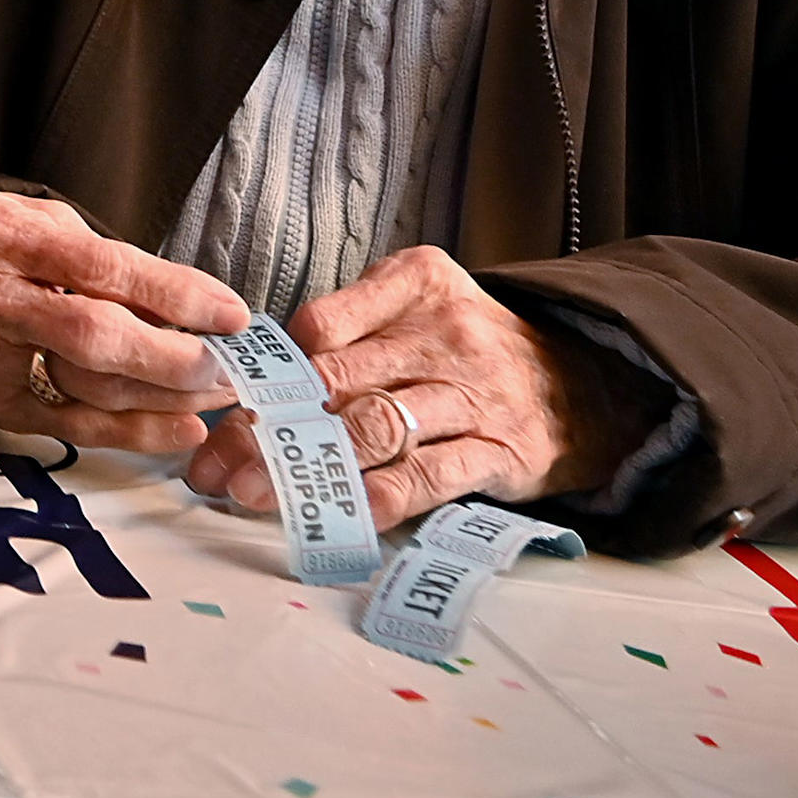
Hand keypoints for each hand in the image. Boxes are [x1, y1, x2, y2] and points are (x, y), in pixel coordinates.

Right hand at [0, 189, 249, 451]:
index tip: (230, 313)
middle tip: (230, 364)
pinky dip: (133, 432)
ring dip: (166, 397)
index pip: (100, 269)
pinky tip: (182, 427)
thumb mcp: (47, 222)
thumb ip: (109, 262)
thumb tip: (192, 309)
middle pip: (93, 337)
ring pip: (88, 388)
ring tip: (219, 390)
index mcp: (4, 239)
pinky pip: (72, 427)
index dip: (171, 294)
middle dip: (173, 358)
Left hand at [180, 246, 643, 532]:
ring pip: (373, 429)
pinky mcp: (500, 452)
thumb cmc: (471, 348)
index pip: (319, 323)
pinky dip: (381, 497)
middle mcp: (444, 334)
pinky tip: (338, 514)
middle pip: (333, 381)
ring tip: (249, 493)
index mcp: (416, 283)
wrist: (588, 385)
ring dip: (304, 467)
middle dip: (262, 426)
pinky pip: (431, 476)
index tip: (217, 405)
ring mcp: (474, 394)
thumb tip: (258, 373)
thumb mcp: (420, 305)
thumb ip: (351, 326)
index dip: (265, 371)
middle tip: (210, 464)